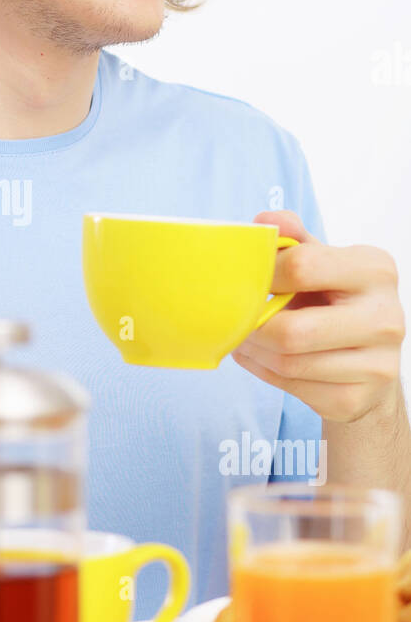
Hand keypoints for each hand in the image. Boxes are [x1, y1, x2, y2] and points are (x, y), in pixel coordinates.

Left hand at [231, 211, 405, 422]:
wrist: (367, 359)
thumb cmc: (335, 301)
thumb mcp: (320, 261)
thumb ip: (293, 238)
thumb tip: (265, 221)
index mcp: (375, 269)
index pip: (302, 266)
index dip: (264, 274)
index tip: (250, 279)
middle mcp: (386, 317)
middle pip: (293, 330)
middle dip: (253, 327)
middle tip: (236, 320)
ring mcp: (377, 364)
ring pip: (288, 362)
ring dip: (253, 350)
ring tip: (244, 337)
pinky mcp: (356, 400)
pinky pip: (293, 387)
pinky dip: (264, 372)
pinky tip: (260, 357)